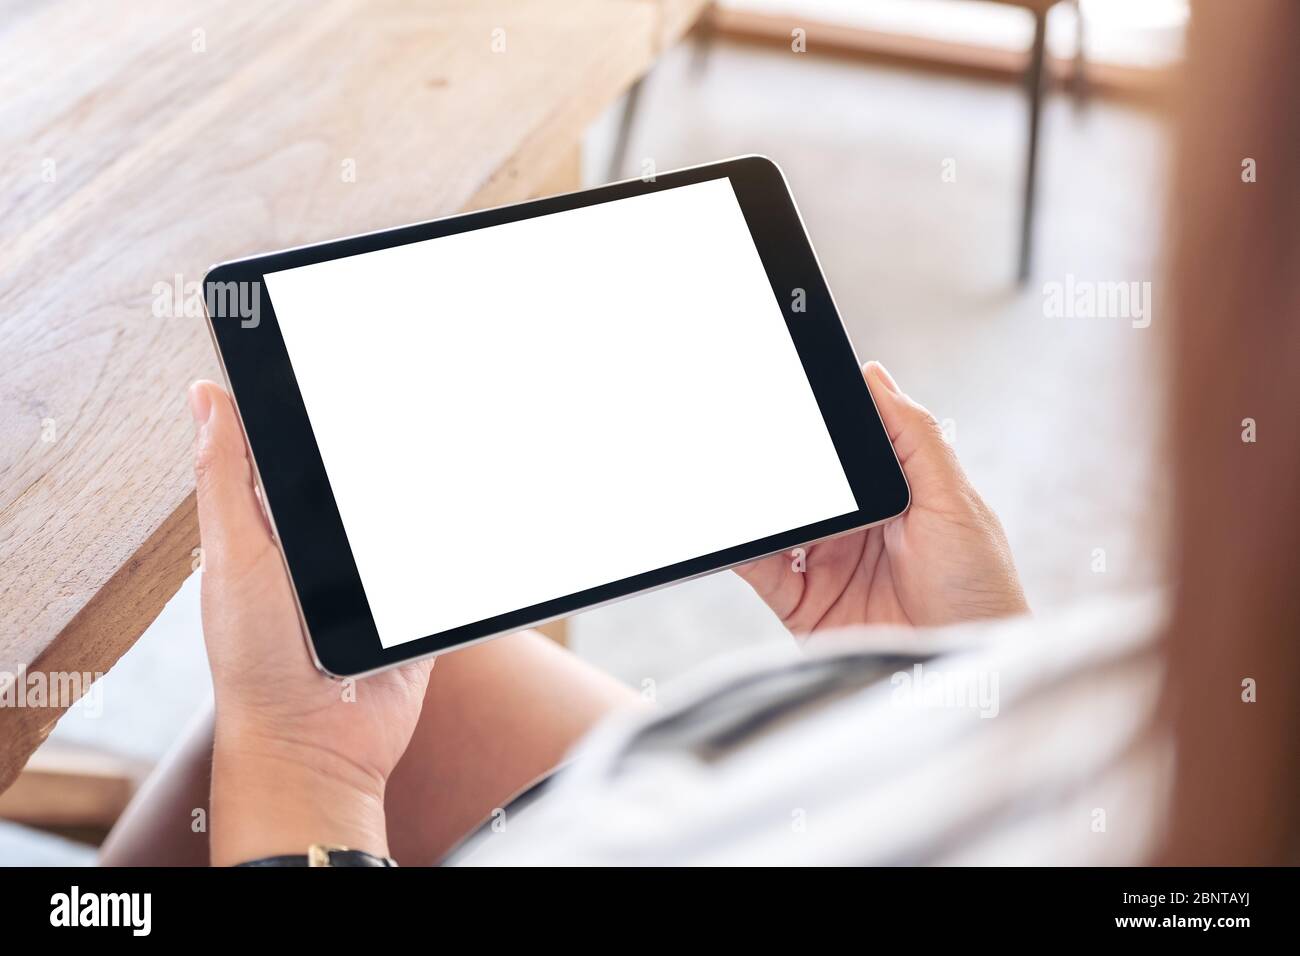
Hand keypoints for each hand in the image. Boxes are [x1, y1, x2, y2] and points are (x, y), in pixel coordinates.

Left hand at [188, 380, 432, 863]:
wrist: (318, 745)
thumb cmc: (257, 662)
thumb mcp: (234, 555)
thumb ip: (226, 479)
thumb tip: (203, 396)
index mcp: (275, 527)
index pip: (296, 450)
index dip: (315, 407)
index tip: (338, 361)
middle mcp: (325, 547)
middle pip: (363, 476)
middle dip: (384, 447)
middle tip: (419, 397)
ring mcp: (374, 578)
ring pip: (409, 515)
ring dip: (426, 495)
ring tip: (458, 443)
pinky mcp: (415, 607)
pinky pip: (445, 565)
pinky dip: (457, 545)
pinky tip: (476, 510)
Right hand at [736, 362, 1026, 636]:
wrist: (962, 672)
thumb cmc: (978, 591)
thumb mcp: (954, 501)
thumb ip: (914, 437)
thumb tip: (874, 376)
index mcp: (893, 494)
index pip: (846, 446)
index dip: (820, 420)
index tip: (792, 389)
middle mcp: (854, 525)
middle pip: (804, 480)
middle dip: (778, 460)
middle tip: (750, 430)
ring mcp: (824, 562)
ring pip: (776, 520)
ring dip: (755, 501)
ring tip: (735, 477)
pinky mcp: (800, 602)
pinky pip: (758, 566)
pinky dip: (739, 547)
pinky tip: (733, 529)